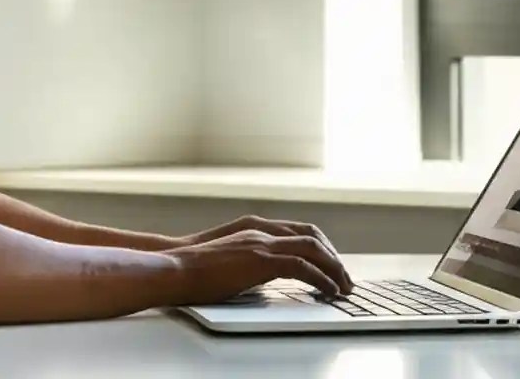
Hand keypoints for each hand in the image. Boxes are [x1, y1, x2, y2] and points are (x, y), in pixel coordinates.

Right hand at [162, 229, 354, 305]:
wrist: (175, 269)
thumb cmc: (195, 270)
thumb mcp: (230, 260)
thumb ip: (250, 261)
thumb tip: (265, 276)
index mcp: (255, 229)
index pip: (300, 230)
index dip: (321, 247)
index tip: (331, 264)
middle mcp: (262, 231)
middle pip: (312, 236)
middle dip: (333, 257)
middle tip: (345, 278)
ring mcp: (262, 243)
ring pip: (313, 249)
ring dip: (333, 269)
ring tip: (344, 287)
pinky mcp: (261, 260)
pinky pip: (303, 267)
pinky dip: (322, 279)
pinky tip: (329, 291)